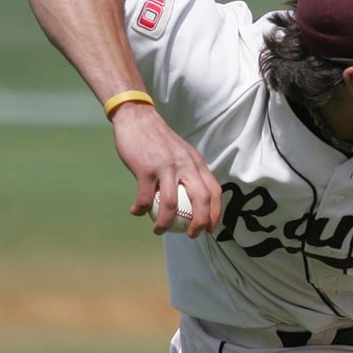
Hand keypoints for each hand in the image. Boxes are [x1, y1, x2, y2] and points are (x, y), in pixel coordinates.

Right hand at [109, 102, 222, 235]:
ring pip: (171, 204)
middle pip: (200, 200)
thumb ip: (190, 171)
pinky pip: (145, 198)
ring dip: (165, 223)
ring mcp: (166, 166)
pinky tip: (136, 211)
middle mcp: (185, 165)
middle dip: (199, 223)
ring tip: (159, 231)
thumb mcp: (182, 153)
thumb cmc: (158, 140)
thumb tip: (194, 199)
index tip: (211, 229)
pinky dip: (140, 209)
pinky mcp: (145, 169)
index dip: (216, 213)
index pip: (215, 191)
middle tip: (191, 235)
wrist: (137, 117)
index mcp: (196, 163)